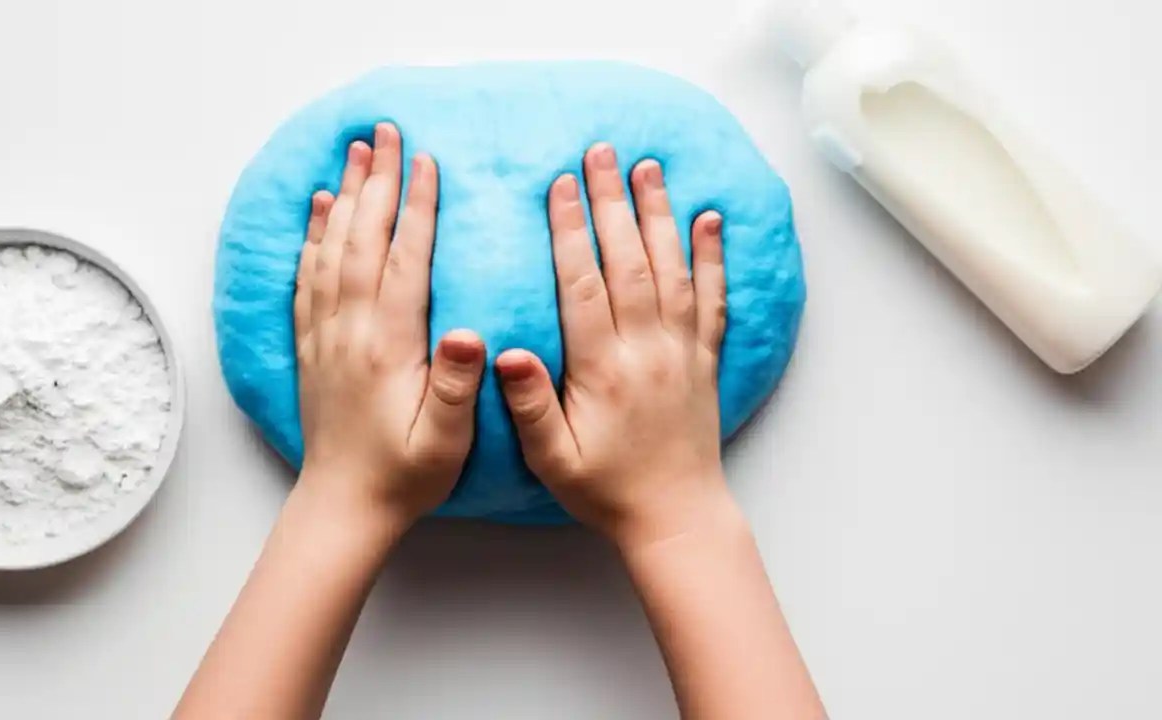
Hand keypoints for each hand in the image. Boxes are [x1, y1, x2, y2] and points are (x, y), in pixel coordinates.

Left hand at [294, 122, 485, 530]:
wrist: (345, 505)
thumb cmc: (405, 475)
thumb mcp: (445, 440)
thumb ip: (457, 385)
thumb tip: (471, 332)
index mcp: (389, 348)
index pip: (404, 262)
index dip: (417, 208)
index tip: (426, 163)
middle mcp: (351, 331)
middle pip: (362, 240)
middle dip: (377, 181)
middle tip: (386, 132)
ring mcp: (325, 335)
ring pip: (331, 250)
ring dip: (344, 195)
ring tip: (355, 152)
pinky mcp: (312, 346)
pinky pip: (307, 277)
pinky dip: (313, 236)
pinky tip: (319, 209)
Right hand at [496, 142, 730, 549]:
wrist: (676, 517)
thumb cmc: (607, 490)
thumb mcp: (553, 459)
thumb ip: (530, 405)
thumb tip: (507, 352)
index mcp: (603, 369)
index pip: (583, 284)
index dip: (569, 231)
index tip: (560, 185)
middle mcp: (647, 350)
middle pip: (628, 261)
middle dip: (612, 202)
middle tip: (601, 152)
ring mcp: (681, 351)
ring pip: (672, 269)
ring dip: (659, 214)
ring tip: (648, 167)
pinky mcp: (704, 360)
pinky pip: (714, 299)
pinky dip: (713, 256)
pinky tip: (710, 220)